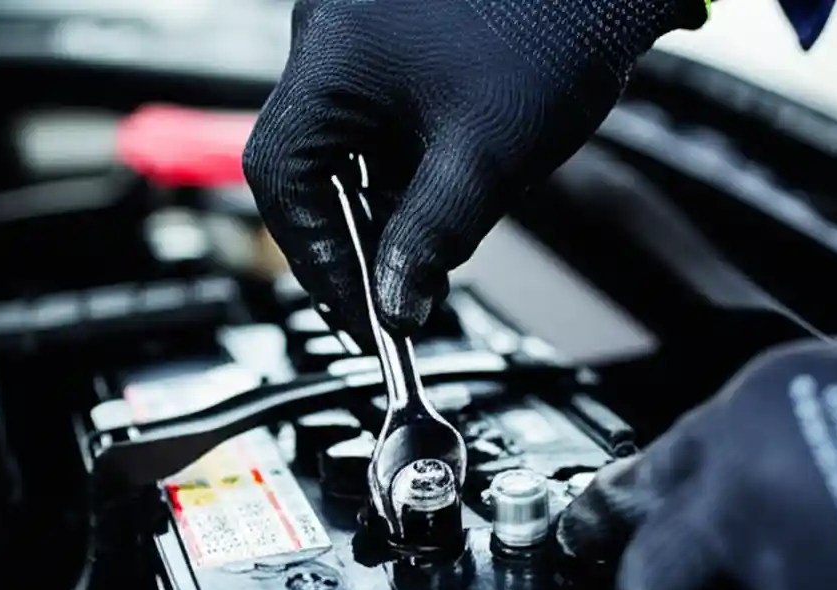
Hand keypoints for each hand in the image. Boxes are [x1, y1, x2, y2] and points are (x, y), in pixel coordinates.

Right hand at [243, 0, 707, 336]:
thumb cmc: (552, 36)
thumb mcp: (486, 159)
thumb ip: (430, 239)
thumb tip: (395, 303)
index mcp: (332, 57)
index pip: (284, 175)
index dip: (316, 255)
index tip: (357, 307)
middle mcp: (331, 39)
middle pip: (307, 165)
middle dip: (349, 240)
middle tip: (385, 299)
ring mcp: (361, 40)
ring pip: (343, 151)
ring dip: (378, 211)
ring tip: (421, 260)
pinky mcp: (394, 47)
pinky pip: (374, 126)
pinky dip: (399, 176)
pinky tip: (436, 207)